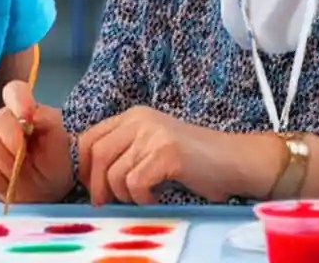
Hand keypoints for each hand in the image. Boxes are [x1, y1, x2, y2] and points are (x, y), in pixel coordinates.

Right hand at [0, 81, 73, 203]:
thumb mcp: (61, 139)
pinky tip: (7, 180)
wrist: (49, 187)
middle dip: (14, 139)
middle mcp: (2, 120)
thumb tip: (30, 115)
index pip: (14, 91)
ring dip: (6, 160)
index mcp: (24, 108)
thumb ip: (47, 120)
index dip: (18, 100)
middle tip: (26, 156)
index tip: (28, 116)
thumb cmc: (56, 159)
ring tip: (20, 171)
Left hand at [78, 106, 249, 204]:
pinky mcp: (167, 154)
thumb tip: (91, 177)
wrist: (235, 160)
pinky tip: (156, 197)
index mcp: (133, 116)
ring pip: (115, 172)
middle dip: (97, 185)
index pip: (89, 136)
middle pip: (96, 153)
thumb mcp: (152, 145)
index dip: (83, 165)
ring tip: (142, 197)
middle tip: (108, 202)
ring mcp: (154, 135)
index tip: (92, 186)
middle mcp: (140, 120)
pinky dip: (142, 198)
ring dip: (124, 195)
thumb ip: (125, 150)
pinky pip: (135, 183)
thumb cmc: (194, 160)